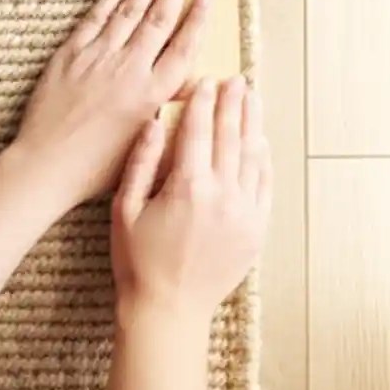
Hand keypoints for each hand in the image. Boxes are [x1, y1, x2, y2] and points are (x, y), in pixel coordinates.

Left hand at [7, 0, 207, 207]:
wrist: (47, 165)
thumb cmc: (98, 167)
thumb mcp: (146, 142)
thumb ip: (170, 110)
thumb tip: (196, 86)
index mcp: (152, 94)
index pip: (183, 48)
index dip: (197, 20)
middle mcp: (129, 69)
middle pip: (159, 18)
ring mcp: (98, 57)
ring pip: (129, 10)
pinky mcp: (70, 54)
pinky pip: (95, 17)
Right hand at [110, 77, 271, 327]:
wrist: (168, 310)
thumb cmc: (138, 262)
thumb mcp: (125, 209)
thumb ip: (140, 162)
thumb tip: (154, 123)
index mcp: (188, 187)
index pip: (198, 130)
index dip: (202, 102)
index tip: (205, 80)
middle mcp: (222, 195)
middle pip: (231, 136)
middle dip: (232, 103)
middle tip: (236, 79)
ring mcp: (244, 212)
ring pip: (253, 156)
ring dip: (253, 123)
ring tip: (251, 99)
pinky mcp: (256, 229)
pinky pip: (264, 184)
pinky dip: (264, 158)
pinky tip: (260, 141)